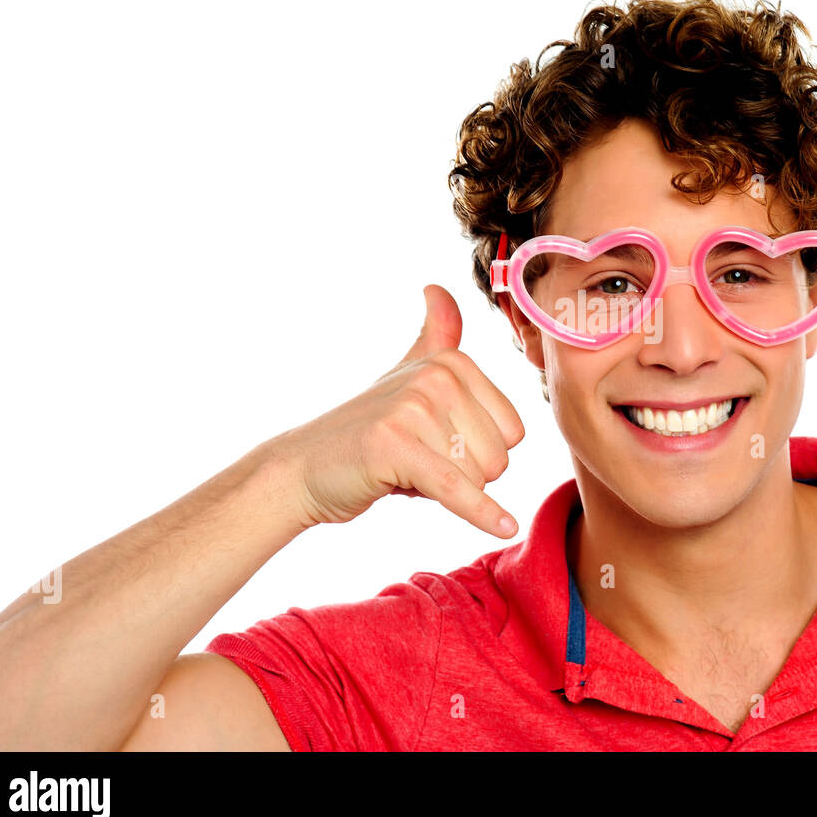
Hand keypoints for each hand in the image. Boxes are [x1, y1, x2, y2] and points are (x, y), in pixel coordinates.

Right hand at [266, 284, 525, 536]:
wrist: (303, 468)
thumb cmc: (367, 430)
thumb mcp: (405, 376)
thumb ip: (434, 336)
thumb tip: (438, 287)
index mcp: (451, 362)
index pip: (513, 431)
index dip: (479, 453)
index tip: (439, 446)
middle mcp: (436, 376)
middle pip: (499, 457)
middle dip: (465, 475)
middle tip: (419, 463)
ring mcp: (414, 408)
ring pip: (478, 477)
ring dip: (446, 492)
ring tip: (406, 471)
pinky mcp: (396, 447)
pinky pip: (455, 489)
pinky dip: (481, 514)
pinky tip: (505, 529)